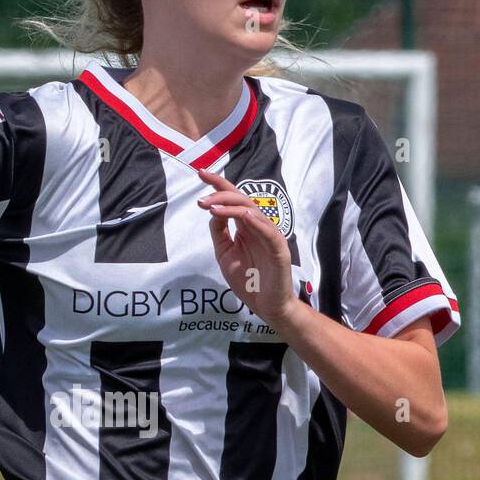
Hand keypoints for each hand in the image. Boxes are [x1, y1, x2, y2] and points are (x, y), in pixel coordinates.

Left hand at [196, 166, 297, 328]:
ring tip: (213, 207)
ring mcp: (270, 236)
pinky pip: (268, 232)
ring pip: (253, 212)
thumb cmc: (249, 280)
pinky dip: (256, 222)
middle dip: (221, 195)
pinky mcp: (279, 250)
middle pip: (242, 200)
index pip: (233, 199)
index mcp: (246, 226)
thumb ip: (219, 233)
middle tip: (202, 200)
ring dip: (232, 207)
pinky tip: (243, 216)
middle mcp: (258, 227)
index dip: (218, 184)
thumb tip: (212, 211)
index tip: (200, 173)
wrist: (266, 306)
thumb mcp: (225, 254)